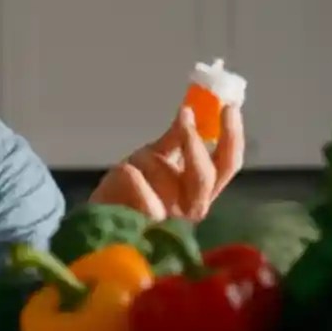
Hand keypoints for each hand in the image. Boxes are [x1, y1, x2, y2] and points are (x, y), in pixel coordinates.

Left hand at [89, 104, 243, 221]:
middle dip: (195, 143)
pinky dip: (130, 172)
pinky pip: (139, 184)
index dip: (232, 137)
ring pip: (166, 173)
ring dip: (147, 157)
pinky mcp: (143, 222)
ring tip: (132, 163)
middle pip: (205, 175)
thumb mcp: (155, 157)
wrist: (99, 215)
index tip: (229, 107)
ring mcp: (169, 218)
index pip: (227, 166)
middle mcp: (191, 207)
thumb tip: (192, 111)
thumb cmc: (130, 189)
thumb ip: (176, 140)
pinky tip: (124, 173)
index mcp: (201, 191)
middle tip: (186, 114)